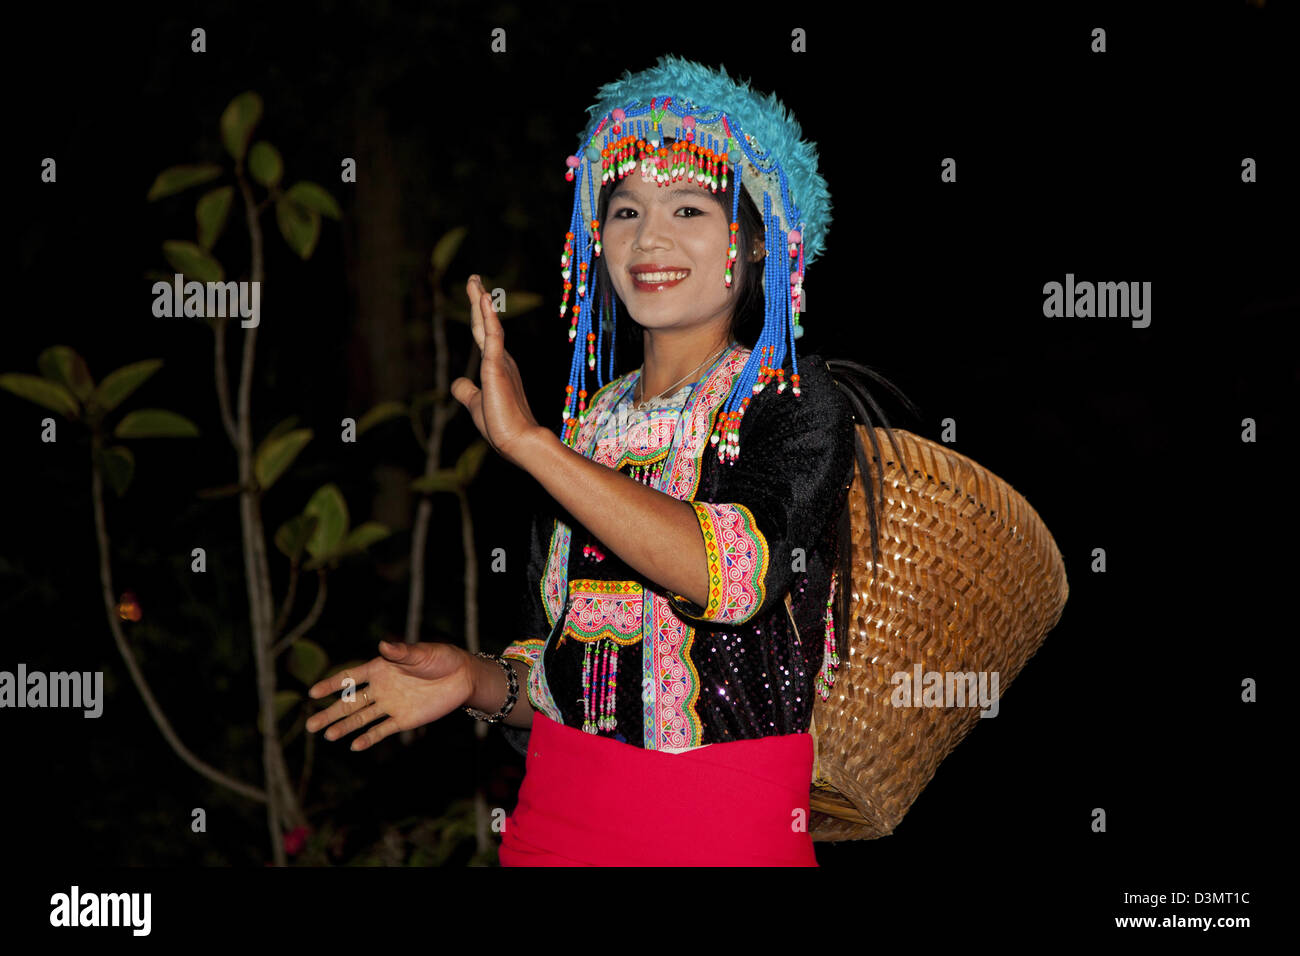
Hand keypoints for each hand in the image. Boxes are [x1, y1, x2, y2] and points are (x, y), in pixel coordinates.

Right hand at [305, 641, 472, 750]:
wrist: (462, 676)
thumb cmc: (440, 658)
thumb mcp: (421, 653)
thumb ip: (401, 652)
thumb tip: (383, 645)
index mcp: (380, 668)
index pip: (350, 677)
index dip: (332, 684)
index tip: (312, 693)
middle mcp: (381, 688)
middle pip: (350, 702)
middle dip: (330, 713)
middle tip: (311, 725)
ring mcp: (391, 705)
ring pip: (362, 718)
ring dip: (345, 727)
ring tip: (327, 736)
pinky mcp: (403, 719)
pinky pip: (383, 729)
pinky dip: (369, 737)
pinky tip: (354, 745)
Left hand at [450, 275, 541, 467]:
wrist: (517, 441)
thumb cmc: (500, 424)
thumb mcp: (475, 403)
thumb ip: (466, 390)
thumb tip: (457, 382)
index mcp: (496, 366)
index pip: (483, 334)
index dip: (478, 314)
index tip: (477, 295)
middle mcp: (501, 359)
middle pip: (485, 324)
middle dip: (478, 300)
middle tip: (474, 279)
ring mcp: (500, 362)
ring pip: (489, 325)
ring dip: (481, 302)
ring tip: (475, 282)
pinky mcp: (497, 368)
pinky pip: (493, 337)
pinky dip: (489, 318)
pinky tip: (484, 301)